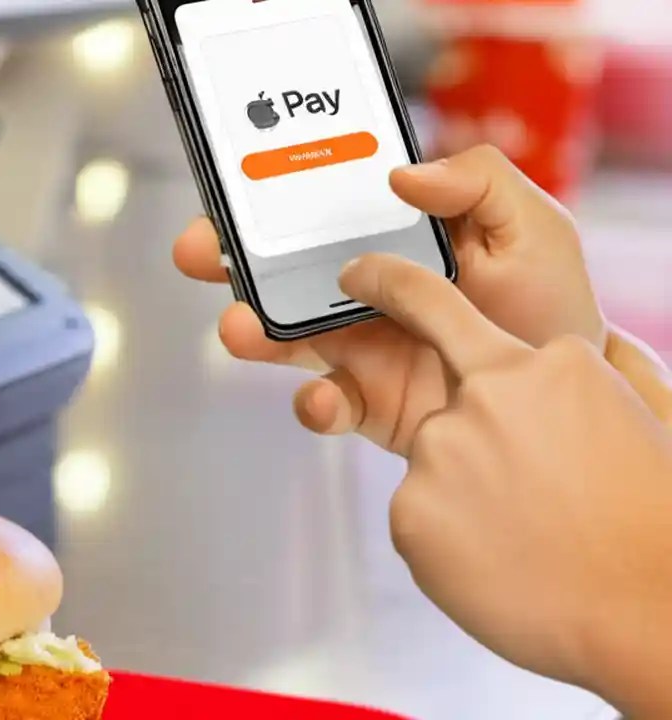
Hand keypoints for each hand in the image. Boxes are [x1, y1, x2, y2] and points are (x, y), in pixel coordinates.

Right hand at [173, 144, 606, 454]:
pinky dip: (312, 403)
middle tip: (199, 252)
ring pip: (285, 337)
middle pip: (280, 272)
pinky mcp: (369, 405)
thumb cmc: (553, 309)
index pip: (319, 213)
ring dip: (252, 331)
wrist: (574, 407)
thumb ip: (478, 181)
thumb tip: (401, 174)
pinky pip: (323, 404)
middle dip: (230, 260)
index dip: (269, 202)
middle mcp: (364, 292)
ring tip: (240, 328)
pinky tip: (325, 395)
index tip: (234, 193)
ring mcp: (361, 350)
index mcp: (392, 242)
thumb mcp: (533, 226)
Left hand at [341, 253, 671, 718]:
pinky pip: (420, 517)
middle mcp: (482, 394)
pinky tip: (499, 562)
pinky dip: (449, 539)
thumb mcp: (631, 415)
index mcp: (540, 362)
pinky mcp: (410, 510)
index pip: (436, 303)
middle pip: (443, 406)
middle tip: (511, 483)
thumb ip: (578, 378)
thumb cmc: (648, 519)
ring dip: (467, 499)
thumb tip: (580, 349)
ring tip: (529, 538)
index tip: (354, 275)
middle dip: (469, 441)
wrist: (646, 607)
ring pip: (433, 466)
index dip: (386, 282)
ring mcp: (439, 450)